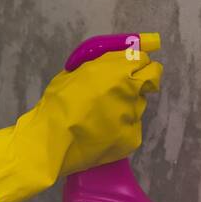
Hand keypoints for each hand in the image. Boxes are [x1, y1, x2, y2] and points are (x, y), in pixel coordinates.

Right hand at [0, 34, 161, 201]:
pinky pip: (131, 128)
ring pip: (137, 106)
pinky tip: (102, 133)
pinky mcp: (132, 138)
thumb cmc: (58, 102)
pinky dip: (120, 128)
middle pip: (149, 81)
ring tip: (101, 117)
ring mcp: (134, 116)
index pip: (145, 61)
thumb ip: (101, 66)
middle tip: (124, 89)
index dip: (139, 62)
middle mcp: (131, 91)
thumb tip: (117, 61)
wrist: (51, 141)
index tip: (133, 67)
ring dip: (125, 106)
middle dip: (140, 82)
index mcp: (117, 71)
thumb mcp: (75, 73)